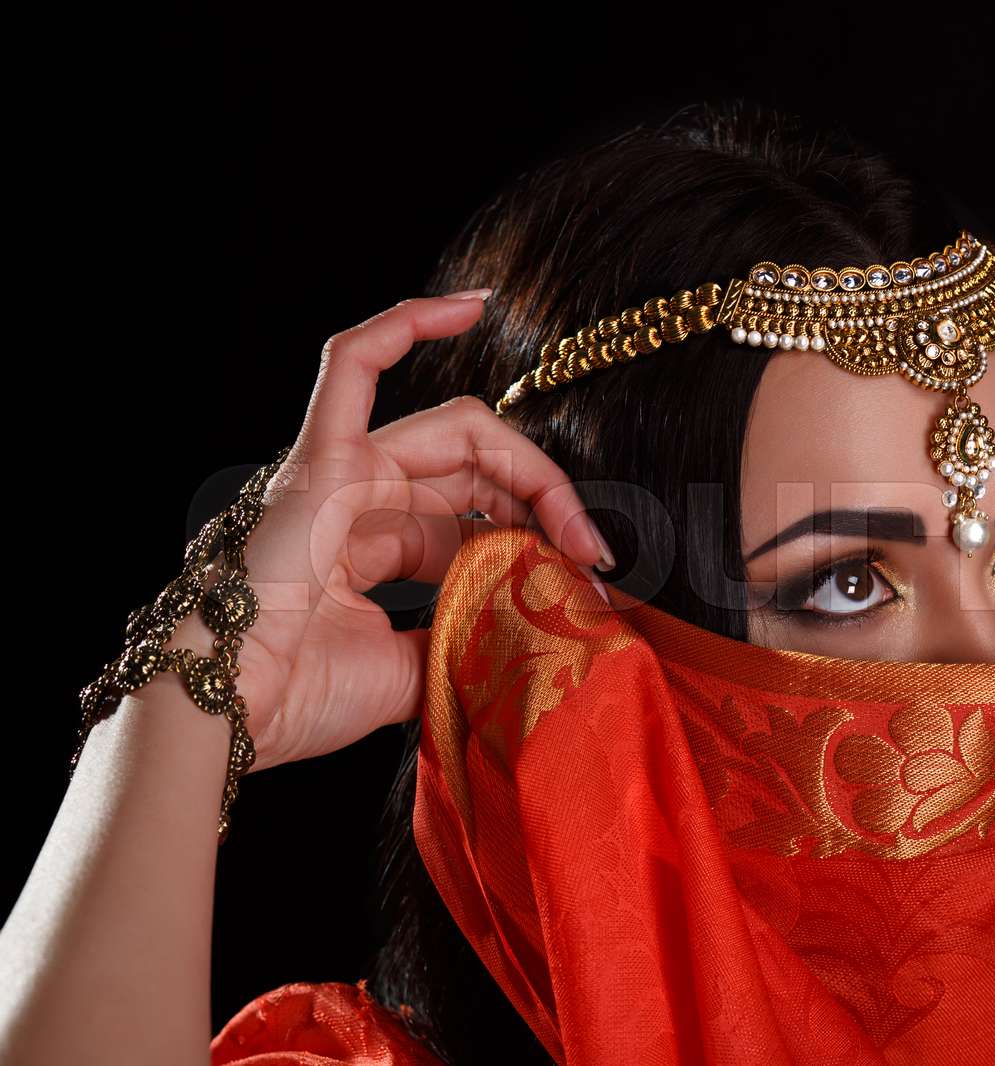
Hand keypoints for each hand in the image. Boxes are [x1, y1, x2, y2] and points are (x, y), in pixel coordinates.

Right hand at [221, 291, 613, 770]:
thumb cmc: (302, 697)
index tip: (595, 580)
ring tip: (575, 524)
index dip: (547, 537)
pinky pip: (355, 362)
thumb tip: (537, 634)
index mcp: (384, 542)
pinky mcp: (320, 456)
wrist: (233, 713)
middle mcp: (366, 494)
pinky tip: (474, 306)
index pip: (486, 512)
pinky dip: (409, 323)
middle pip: (485, 465)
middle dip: (551, 502)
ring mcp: (342, 468)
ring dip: (530, 464)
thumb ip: (471, 637)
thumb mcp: (421, 669)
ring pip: (459, 426)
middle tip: (595, 556)